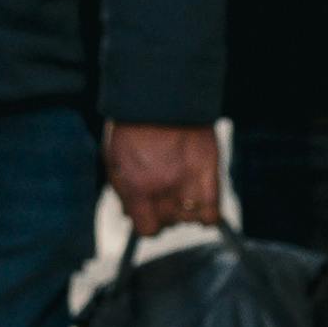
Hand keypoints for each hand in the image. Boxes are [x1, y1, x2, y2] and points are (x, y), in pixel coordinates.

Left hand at [106, 120, 221, 238]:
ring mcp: (189, 185)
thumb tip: (131, 215)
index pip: (148, 230)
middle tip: (165, 188)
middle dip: (165, 210)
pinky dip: (208, 213)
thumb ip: (124, 191)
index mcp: (137, 189)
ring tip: (182, 185)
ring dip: (187, 209)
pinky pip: (212, 216)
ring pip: (190, 219)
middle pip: (169, 223)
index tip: (149, 213)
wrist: (163, 96)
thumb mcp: (115, 160)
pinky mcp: (210, 174)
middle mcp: (164, 192)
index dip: (148, 222)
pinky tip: (201, 200)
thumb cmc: (134, 127)